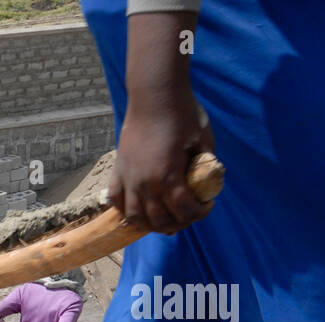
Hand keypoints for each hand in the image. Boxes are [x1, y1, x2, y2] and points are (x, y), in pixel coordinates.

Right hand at [109, 14, 215, 233]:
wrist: (154, 95)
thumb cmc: (183, 113)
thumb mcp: (203, 140)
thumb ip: (205, 164)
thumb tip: (207, 180)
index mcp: (168, 176)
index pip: (184, 210)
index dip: (200, 214)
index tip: (208, 206)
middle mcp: (145, 183)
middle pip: (159, 220)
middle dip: (178, 223)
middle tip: (189, 215)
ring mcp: (128, 179)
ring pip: (135, 217)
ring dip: (151, 224)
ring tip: (163, 219)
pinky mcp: (118, 171)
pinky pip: (116, 200)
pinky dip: (126, 210)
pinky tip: (139, 209)